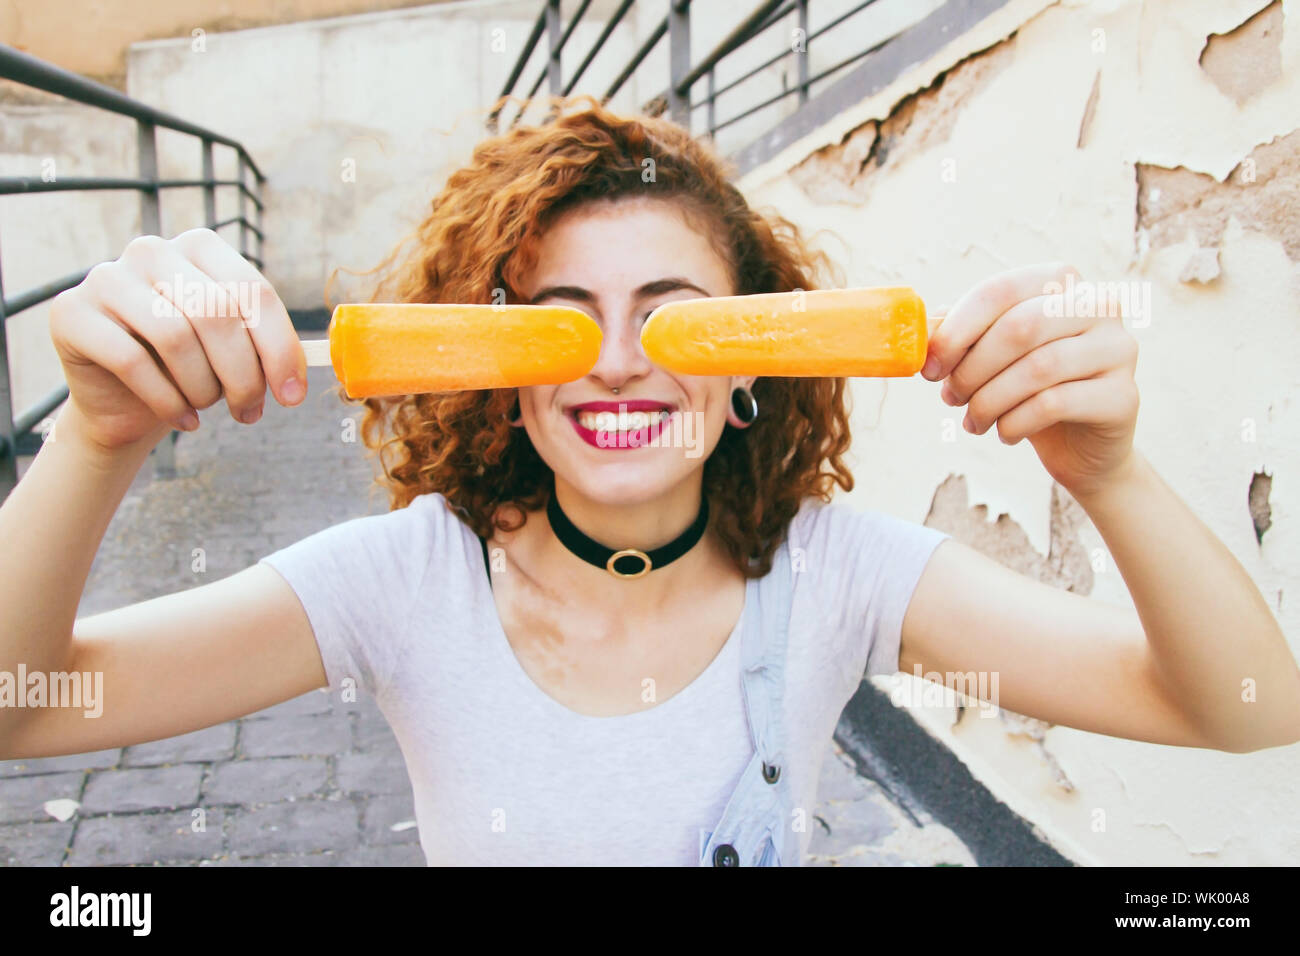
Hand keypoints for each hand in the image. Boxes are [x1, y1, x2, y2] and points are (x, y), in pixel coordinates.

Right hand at [48, 228, 306, 452]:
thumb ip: (269, 342)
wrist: (125, 402)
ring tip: (206, 407)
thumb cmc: (190, 370)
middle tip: (248, 411)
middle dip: (243, 375)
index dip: (279, 348)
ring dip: (202, 388)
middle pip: (216, 314)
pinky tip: (182, 418)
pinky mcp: (72, 313)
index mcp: (201, 247)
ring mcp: (106, 277)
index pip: (253, 292)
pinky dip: (166, 401)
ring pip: (175, 337)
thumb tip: (322, 357)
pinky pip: (132, 361)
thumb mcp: (236, 350)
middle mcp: (151, 250)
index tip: (292, 396)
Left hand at [922, 262, 1140, 499]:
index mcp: (1063, 283)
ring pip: (1038, 368)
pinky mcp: (1124, 396)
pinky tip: (1004, 433)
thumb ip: (962, 336)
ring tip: (974, 421)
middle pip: (1020, 327)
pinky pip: (1055, 404)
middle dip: (973, 368)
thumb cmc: (1028, 391)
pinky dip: (1015, 422)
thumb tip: (921, 331)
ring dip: (990, 401)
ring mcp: (1119, 349)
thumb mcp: (992, 357)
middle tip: (950, 397)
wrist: (1081, 447)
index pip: (1001, 290)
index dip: (957, 328)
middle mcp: (1100, 306)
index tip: (930, 366)